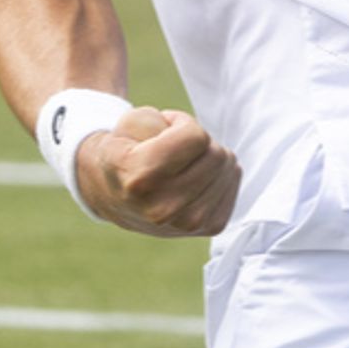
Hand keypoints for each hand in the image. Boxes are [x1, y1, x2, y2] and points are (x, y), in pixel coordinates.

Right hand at [76, 105, 242, 236]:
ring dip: (209, 157)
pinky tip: (195, 178)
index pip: (196, 137)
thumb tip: (199, 143)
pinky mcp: (210, 226)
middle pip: (216, 154)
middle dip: (198, 140)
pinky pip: (233, 181)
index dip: (180, 123)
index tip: (162, 133)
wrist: (115, 195)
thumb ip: (159, 121)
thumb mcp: (129, 123)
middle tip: (172, 149)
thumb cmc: (125, 151)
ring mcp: (188, 223)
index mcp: (140, 180)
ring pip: (229, 166)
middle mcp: (163, 209)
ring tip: (181, 165)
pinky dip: (219, 173)